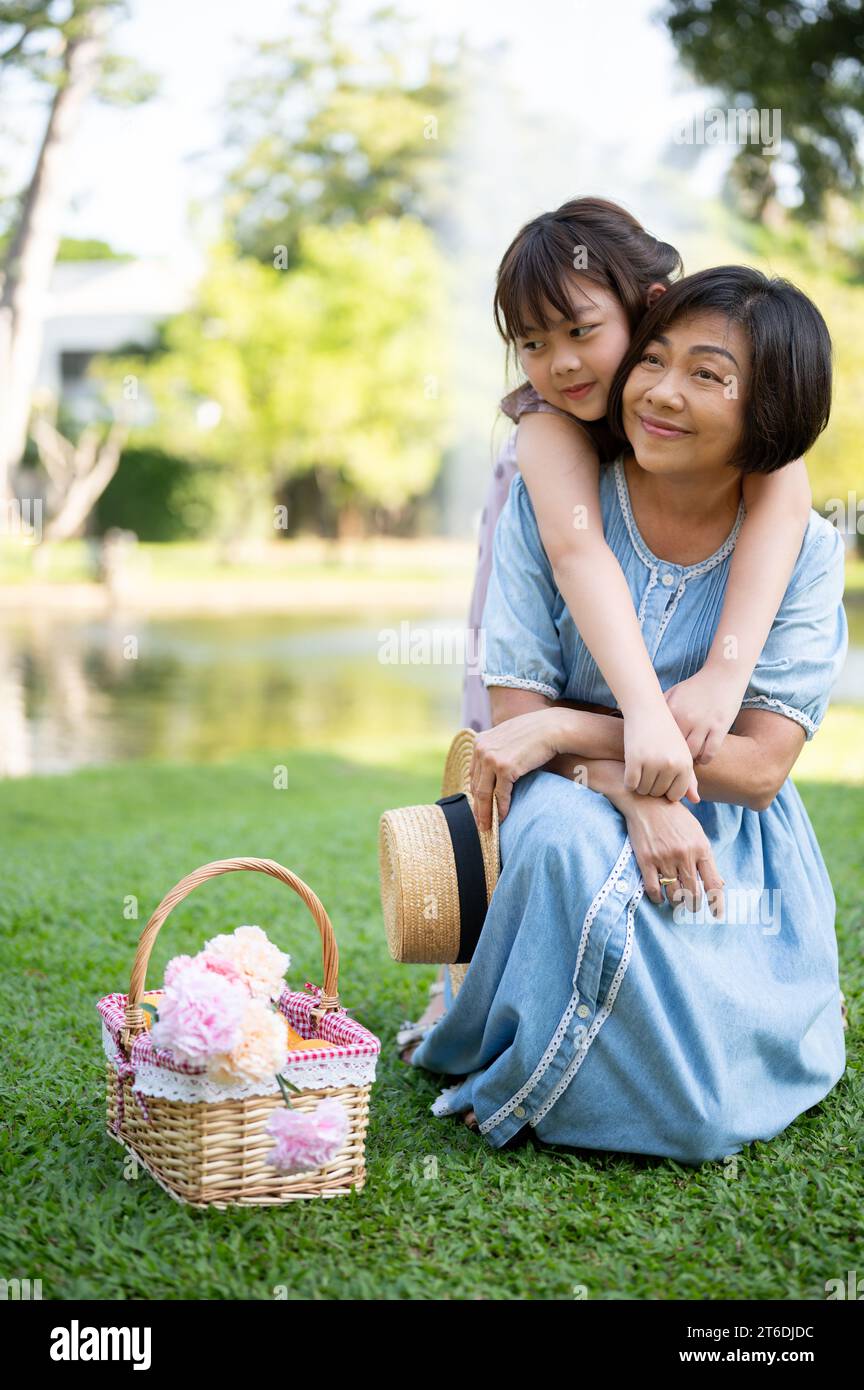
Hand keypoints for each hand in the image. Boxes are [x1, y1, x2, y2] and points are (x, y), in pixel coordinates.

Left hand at [469, 709, 562, 828]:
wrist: (552, 728)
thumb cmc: (534, 733)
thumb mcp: (507, 737)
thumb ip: (497, 750)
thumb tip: (494, 771)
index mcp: (479, 741)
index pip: (473, 774)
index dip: (475, 793)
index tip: (477, 807)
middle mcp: (481, 749)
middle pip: (476, 786)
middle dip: (478, 807)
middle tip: (480, 824)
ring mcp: (492, 758)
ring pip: (484, 794)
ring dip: (486, 813)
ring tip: (488, 827)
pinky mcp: (505, 768)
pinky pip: (500, 795)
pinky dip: (502, 809)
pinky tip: (503, 818)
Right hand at [614, 785, 724, 917]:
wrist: (647, 800)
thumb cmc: (675, 817)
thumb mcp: (697, 833)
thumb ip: (707, 858)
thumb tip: (720, 883)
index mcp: (701, 848)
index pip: (713, 884)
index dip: (717, 903)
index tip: (717, 915)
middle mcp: (685, 855)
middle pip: (693, 894)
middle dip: (694, 905)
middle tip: (691, 907)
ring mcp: (664, 858)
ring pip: (674, 895)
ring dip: (676, 903)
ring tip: (676, 902)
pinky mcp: (646, 860)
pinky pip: (653, 890)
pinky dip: (657, 898)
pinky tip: (659, 897)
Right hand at [622, 702, 699, 802]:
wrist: (646, 710)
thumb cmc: (665, 734)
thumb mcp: (680, 754)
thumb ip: (688, 779)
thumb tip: (696, 801)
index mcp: (685, 764)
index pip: (675, 796)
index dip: (665, 790)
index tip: (661, 777)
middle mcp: (671, 765)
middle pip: (657, 793)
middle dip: (651, 786)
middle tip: (647, 769)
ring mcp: (652, 762)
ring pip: (643, 790)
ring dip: (638, 784)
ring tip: (639, 768)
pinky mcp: (634, 759)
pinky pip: (629, 784)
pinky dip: (627, 781)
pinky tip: (630, 769)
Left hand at [664, 666, 745, 765]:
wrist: (723, 674)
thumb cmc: (697, 685)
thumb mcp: (675, 692)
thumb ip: (661, 706)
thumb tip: (644, 717)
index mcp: (672, 710)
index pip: (659, 737)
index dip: (657, 749)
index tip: (657, 754)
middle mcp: (686, 718)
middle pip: (674, 749)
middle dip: (671, 758)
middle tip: (671, 764)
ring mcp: (704, 723)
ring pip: (692, 753)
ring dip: (688, 761)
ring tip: (686, 762)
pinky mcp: (720, 727)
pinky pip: (710, 752)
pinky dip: (704, 759)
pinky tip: (702, 759)